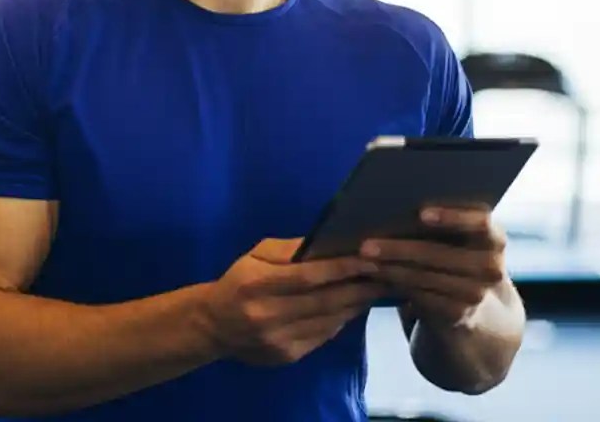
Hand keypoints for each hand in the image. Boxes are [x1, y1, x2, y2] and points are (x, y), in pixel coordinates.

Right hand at [204, 238, 387, 365]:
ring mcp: (279, 338)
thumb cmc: (237, 283)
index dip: (341, 268)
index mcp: (257, 284)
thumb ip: (288, 249)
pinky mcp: (288, 355)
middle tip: (385, 275)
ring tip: (375, 289)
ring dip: (356, 305)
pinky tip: (352, 308)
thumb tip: (327, 244)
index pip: (308, 276)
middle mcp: (268, 314)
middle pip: (325, 301)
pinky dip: (341, 320)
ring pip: (329, 320)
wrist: (213, 326)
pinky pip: (323, 336)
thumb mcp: (254, 256)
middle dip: (359, 287)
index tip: (368, 259)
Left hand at [362, 206, 507, 329]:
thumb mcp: (458, 240)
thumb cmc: (455, 257)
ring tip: (362, 259)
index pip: (481, 222)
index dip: (452, 217)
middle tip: (365, 244)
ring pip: (425, 277)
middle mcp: (492, 267)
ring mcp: (477, 294)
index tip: (421, 213)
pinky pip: (421, 296)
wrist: (478, 310)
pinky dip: (394, 285)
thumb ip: (438, 221)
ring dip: (390, 268)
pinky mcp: (459, 315)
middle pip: (441, 254)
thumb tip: (389, 200)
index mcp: (494, 238)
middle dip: (399, 248)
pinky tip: (373, 276)